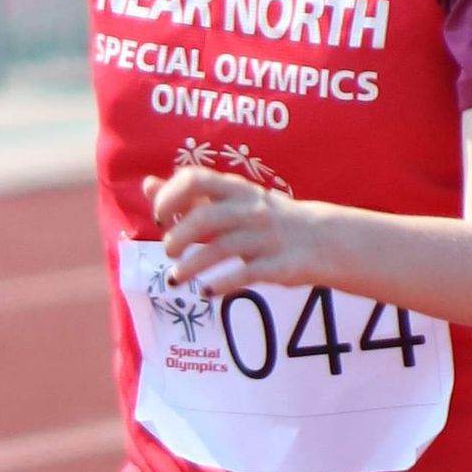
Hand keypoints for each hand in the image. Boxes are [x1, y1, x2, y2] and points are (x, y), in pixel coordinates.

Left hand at [144, 167, 320, 291]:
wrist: (325, 240)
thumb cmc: (268, 219)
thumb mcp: (233, 201)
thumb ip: (191, 195)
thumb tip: (147, 185)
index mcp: (237, 189)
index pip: (195, 179)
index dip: (170, 196)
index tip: (161, 217)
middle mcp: (250, 210)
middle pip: (204, 217)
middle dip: (178, 237)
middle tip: (170, 252)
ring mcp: (265, 238)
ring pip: (219, 249)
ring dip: (190, 267)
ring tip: (176, 279)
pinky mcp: (277, 265)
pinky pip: (243, 276)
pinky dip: (220, 285)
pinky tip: (207, 292)